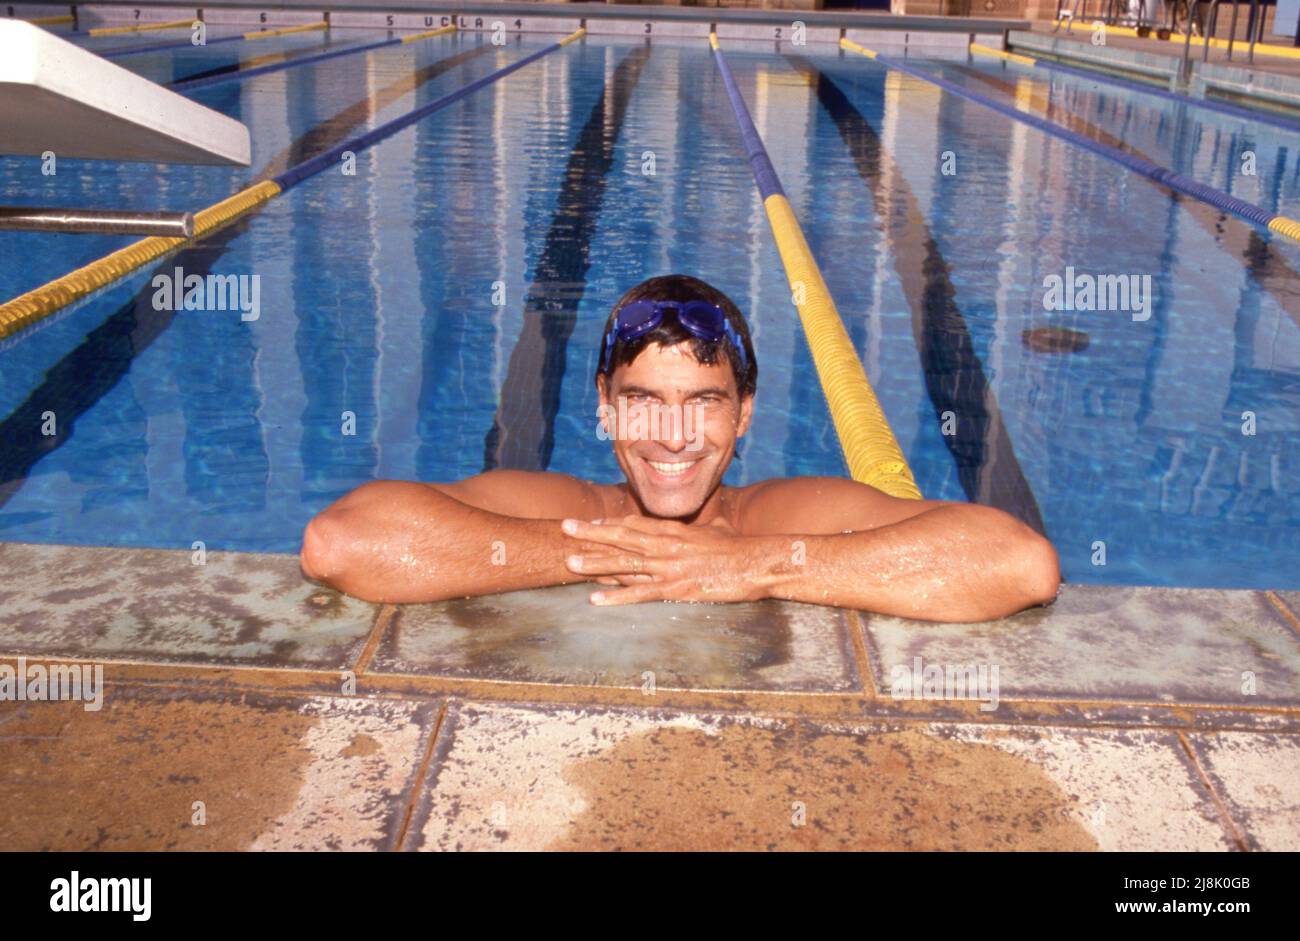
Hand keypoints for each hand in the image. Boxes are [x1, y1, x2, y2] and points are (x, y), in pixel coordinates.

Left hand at [560, 515, 768, 605]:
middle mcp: (665, 545)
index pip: (633, 525)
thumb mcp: (718, 529)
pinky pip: (639, 594)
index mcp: (673, 531)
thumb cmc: (738, 547)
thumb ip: (705, 526)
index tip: (588, 524)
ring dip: (595, 564)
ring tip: (569, 563)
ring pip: (624, 564)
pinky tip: (595, 599)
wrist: (754, 563)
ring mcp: (668, 567)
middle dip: (591, 534)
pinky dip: (615, 597)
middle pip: (621, 538)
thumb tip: (709, 523)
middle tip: (565, 529)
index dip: (608, 525)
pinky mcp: (675, 589)